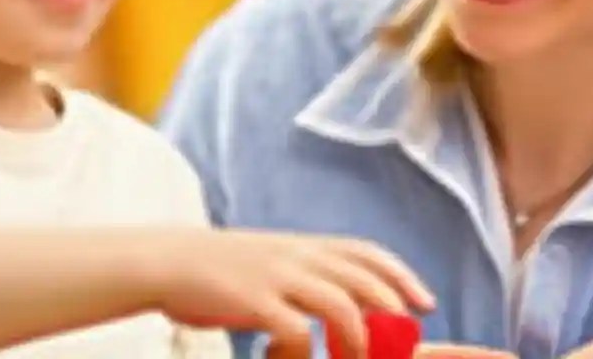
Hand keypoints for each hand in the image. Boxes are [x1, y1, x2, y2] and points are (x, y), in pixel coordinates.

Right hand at [143, 229, 434, 357]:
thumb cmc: (220, 269)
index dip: (402, 277)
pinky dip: (302, 354)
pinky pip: (296, 332)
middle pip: (365, 279)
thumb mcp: (271, 259)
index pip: (368, 253)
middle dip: (392, 311)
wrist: (167, 261)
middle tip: (400, 343)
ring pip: (341, 306)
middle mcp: (298, 255)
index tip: (425, 303)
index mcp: (304, 245)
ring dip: (355, 339)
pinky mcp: (254, 302)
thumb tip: (343, 297)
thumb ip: (306, 273)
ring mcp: (278, 277)